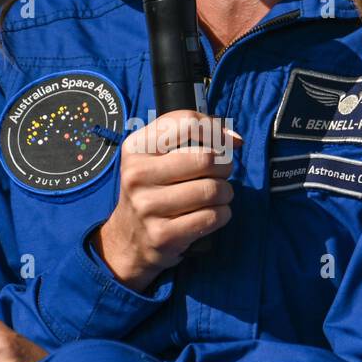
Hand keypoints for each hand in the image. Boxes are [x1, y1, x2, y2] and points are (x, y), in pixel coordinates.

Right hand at [91, 110, 241, 292]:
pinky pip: (212, 217)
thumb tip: (234, 139)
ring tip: (217, 195)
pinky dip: (223, 213)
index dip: (216, 130)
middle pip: (205, 158)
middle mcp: (137, 175)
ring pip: (213, 189)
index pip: (186, 123)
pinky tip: (213, 213)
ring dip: (226, 192)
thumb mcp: (155, 156)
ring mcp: (148, 206)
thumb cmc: (152, 190)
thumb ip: (189, 138)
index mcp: (136, 148)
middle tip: (221, 173)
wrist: (128, 238)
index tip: (229, 142)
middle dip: (225, 165)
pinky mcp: (162, 234)